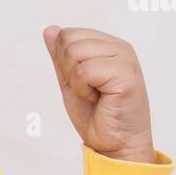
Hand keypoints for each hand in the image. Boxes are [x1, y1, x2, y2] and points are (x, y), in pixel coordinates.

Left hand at [42, 26, 154, 162]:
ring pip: (74, 52)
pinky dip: (83, 89)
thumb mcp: (70, 81)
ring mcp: (125, 58)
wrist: (115, 145)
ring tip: (95, 94)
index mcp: (109, 45)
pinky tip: (100, 99)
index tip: (82, 82)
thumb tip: (49, 29)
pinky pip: (83, 71)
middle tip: (88, 90)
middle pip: (68, 39)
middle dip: (68, 69)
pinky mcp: (125, 74)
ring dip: (76, 81)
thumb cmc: (96, 115)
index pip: (68, 34)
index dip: (64, 63)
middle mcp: (120, 47)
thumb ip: (61, 57)